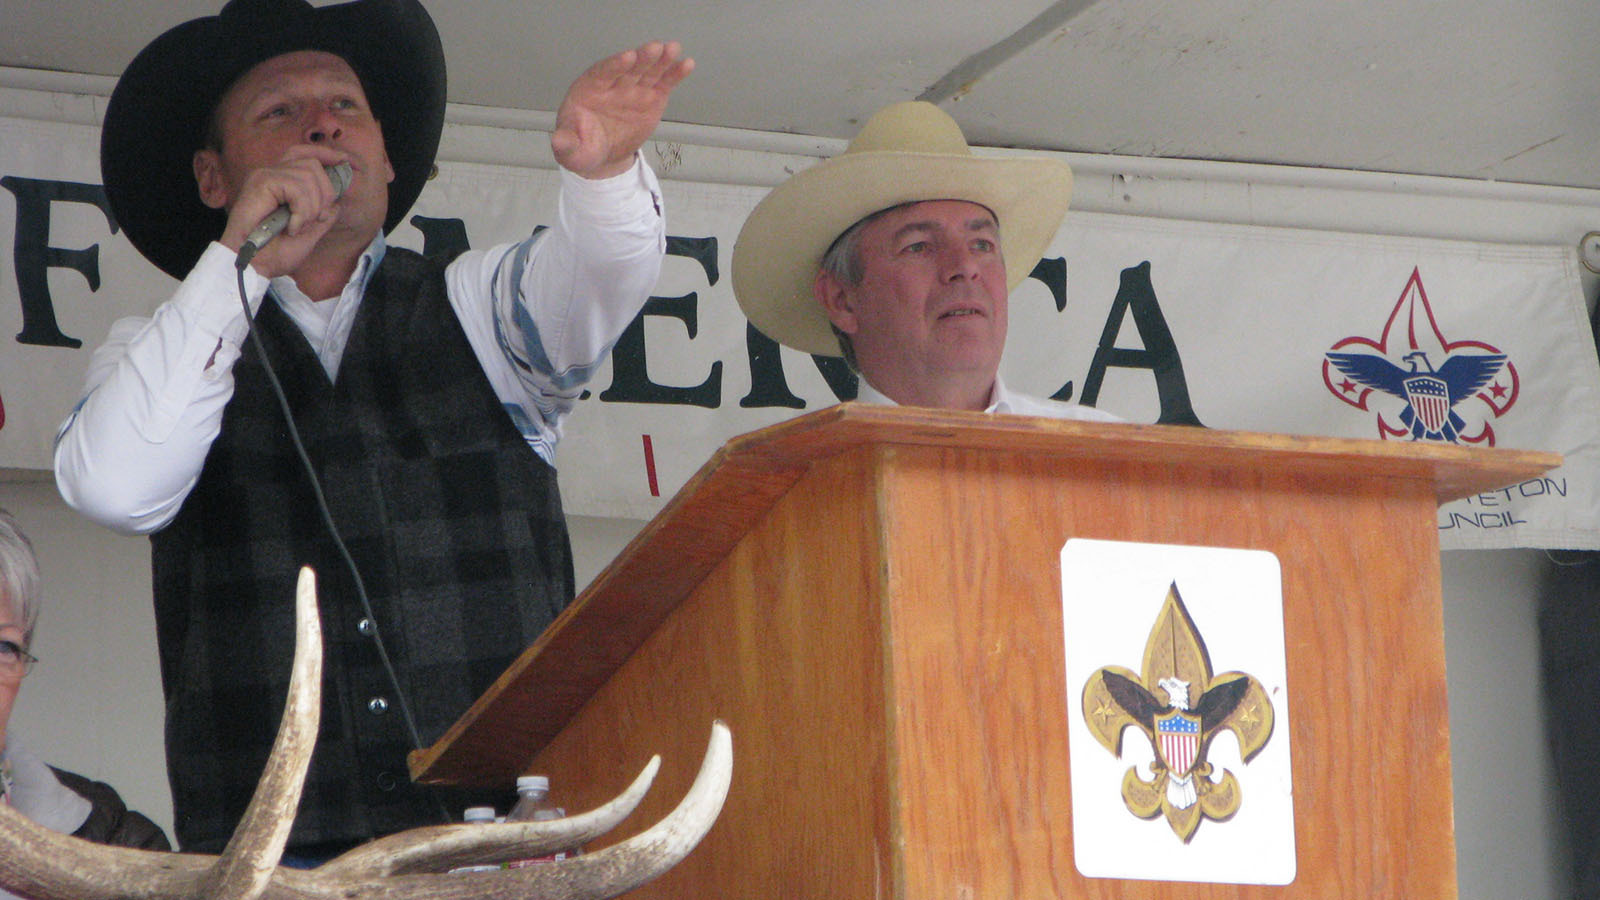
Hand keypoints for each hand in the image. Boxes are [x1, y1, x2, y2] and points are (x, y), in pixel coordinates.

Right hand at [208, 154, 347, 277]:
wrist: (254, 266)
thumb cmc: (275, 253)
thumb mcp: (310, 233)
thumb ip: (323, 215)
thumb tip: (337, 202)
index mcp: (281, 182)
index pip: (305, 154)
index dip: (326, 154)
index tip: (344, 161)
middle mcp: (272, 174)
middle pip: (312, 164)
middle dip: (325, 193)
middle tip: (315, 219)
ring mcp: (265, 176)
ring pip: (308, 177)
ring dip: (312, 208)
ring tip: (298, 226)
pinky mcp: (262, 182)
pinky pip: (297, 188)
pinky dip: (302, 211)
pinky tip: (292, 227)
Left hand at [551, 40, 693, 179]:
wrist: (602, 157)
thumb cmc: (582, 149)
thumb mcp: (570, 151)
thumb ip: (566, 144)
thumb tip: (558, 140)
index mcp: (589, 91)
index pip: (602, 73)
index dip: (615, 65)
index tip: (627, 57)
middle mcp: (613, 86)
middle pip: (628, 68)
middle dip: (641, 58)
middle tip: (654, 48)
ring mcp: (633, 90)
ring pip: (648, 71)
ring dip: (661, 60)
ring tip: (673, 49)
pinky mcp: (651, 99)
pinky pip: (664, 83)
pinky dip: (675, 74)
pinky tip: (686, 64)